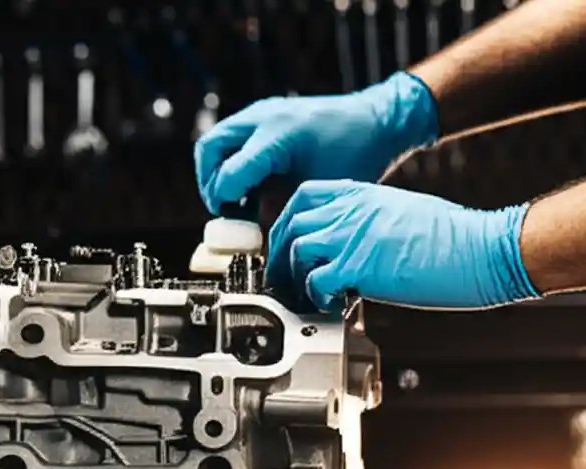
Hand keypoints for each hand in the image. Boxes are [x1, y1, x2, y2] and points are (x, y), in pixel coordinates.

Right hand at [194, 72, 437, 214]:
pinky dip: (232, 160)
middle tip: (224, 209)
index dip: (225, 204)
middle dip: (209, 184)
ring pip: (215, 141)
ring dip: (218, 171)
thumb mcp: (316, 192)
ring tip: (237, 198)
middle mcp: (263, 118)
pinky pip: (232, 136)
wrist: (376, 120)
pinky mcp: (265, 111)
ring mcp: (262, 110)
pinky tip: (253, 183)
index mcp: (276, 136)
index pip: (228, 175)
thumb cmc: (355, 156)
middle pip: (208, 150)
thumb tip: (255, 240)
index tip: (236, 224)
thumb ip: (280, 212)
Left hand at [266, 180, 539, 311]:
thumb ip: (370, 222)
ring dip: (295, 277)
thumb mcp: (402, 212)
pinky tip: (330, 305)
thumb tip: (354, 245)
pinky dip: (316, 297)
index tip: (284, 241)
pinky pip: (316, 282)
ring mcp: (354, 236)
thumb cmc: (454, 237)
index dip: (287, 220)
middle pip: (292, 223)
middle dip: (280, 253)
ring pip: (297, 250)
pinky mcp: (360, 266)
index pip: (305, 196)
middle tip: (283, 277)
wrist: (482, 248)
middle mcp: (352, 210)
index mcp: (362, 194)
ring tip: (306, 295)